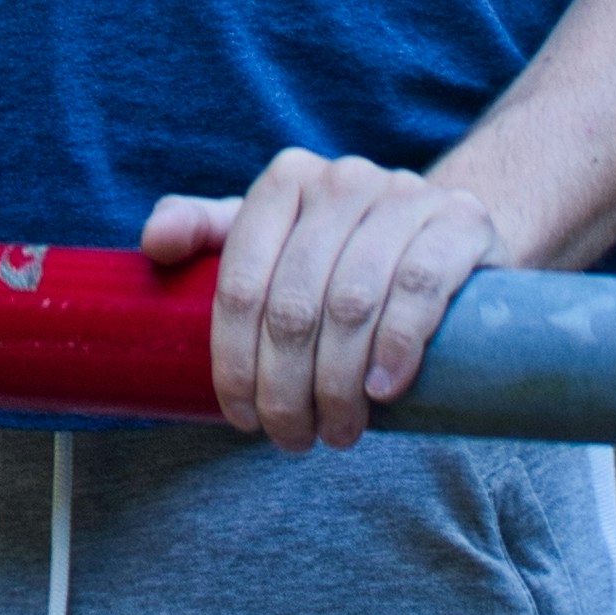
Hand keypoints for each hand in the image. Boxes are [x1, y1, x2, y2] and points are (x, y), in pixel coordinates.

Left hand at [143, 153, 498, 451]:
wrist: (437, 234)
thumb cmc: (334, 251)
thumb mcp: (268, 238)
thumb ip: (204, 233)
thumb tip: (156, 243)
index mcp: (286, 179)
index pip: (240, 283)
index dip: (234, 363)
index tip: (240, 417)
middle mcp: (343, 177)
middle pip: (294, 305)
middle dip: (286, 390)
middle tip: (291, 437)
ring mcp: (405, 194)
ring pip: (352, 303)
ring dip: (337, 386)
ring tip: (337, 431)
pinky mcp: (459, 222)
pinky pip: (419, 288)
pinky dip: (395, 348)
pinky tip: (382, 391)